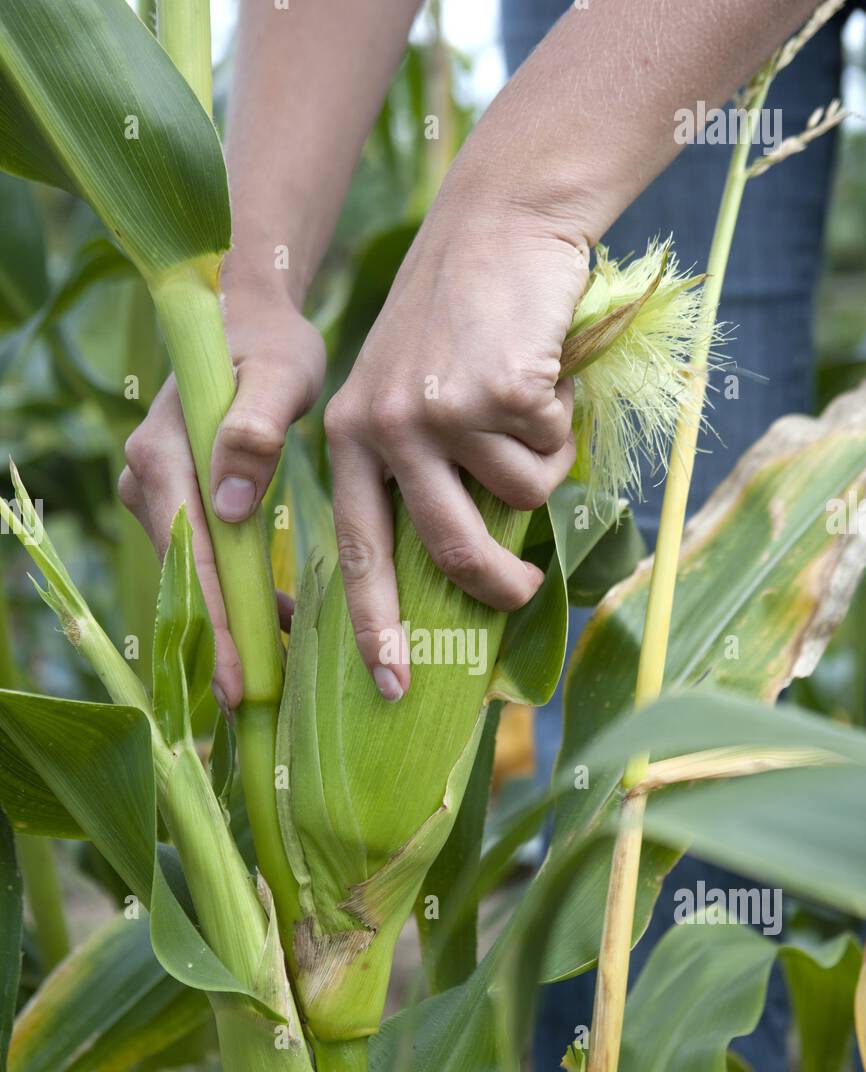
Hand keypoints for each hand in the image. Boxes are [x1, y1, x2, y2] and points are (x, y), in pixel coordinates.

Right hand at [120, 281, 325, 707]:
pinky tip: (275, 620)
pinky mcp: (178, 497)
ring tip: (267, 677)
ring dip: (226, 621)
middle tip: (246, 706)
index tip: (235, 683)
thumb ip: (255, 429)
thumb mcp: (276, 375)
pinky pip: (201, 557)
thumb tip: (230, 502)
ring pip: (190, 572)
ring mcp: (158, 492)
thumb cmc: (269, 344)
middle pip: (183, 578)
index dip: (214, 627)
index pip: (189, 559)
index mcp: (164, 458)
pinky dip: (233, 590)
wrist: (249, 316)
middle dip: (215, 643)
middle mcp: (148, 480)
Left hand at [324, 178, 588, 699]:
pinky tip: (537, 370)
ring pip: (520, 497)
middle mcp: (383, 428)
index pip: (357, 551)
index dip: (376, 626)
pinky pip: (553, 451)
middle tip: (522, 591)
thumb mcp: (409, 394)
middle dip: (496, 584)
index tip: (393, 687)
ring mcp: (440, 410)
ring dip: (541, 461)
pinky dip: (561, 420)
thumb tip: (458, 574)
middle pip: (450, 551)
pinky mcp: (497, 391)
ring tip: (523, 404)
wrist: (498, 223)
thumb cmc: (458, 321)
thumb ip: (417, 473)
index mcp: (349, 438)